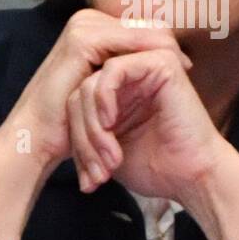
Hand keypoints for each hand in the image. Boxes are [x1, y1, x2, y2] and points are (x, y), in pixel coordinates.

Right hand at [0, 10, 191, 173]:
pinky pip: (132, 41)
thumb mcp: (103, 90)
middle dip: (170, 45)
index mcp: (91, 28)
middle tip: (188, 67)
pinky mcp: (83, 40)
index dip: (166, 44)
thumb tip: (160, 64)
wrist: (35, 137)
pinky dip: (152, 53)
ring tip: (184, 69)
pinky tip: (167, 69)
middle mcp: (86, 20)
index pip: (141, 26)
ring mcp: (83, 27)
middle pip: (146, 23)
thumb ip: (122, 72)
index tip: (186, 65)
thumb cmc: (68, 120)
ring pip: (144, 29)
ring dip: (166, 49)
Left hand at [67, 46, 230, 204]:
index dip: (77, 138)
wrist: (192, 178)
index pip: (78, 101)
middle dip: (82, 136)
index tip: (88, 178)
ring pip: (92, 82)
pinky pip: (113, 69)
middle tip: (96, 173)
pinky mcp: (160, 61)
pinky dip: (104, 97)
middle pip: (80, 90)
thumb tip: (46, 131)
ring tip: (109, 158)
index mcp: (121, 92)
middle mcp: (132, 75)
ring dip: (93, 126)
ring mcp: (146, 64)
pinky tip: (111, 124)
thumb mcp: (106, 150)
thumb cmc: (155, 168)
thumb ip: (85, 130)